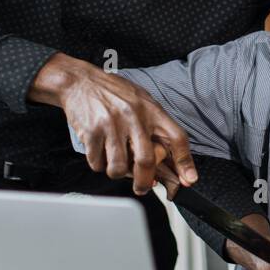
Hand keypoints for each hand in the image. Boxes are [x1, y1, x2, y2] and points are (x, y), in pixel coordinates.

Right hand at [32, 53, 196, 194]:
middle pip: (146, 160)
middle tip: (143, 188)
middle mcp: (134, 117)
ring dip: (117, 173)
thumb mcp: (142, 102)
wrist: (80, 81)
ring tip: (115, 165)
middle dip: (145, 182)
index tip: (189, 179)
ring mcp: (112, 125)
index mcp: (151, 110)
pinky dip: (98, 164)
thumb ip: (154, 127)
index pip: (176, 137)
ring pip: (119, 167)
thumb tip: (165, 159)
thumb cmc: (114, 93)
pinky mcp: (91, 132)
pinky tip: (99, 153)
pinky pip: (97, 162)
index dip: (185, 161)